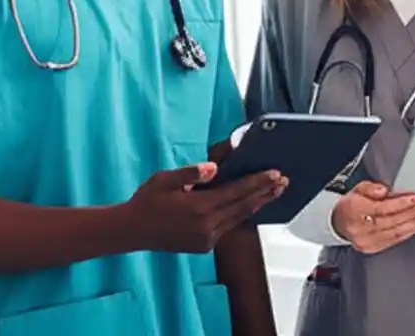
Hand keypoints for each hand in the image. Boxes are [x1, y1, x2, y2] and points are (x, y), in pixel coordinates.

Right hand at [122, 162, 286, 252]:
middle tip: (284, 181)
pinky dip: (242, 215)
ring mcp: (206, 238)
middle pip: (244, 206)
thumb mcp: (164, 180)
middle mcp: (207, 225)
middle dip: (265, 193)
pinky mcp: (204, 246)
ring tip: (274, 192)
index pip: (236, 192)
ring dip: (258, 204)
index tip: (274, 174)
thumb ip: (190, 173)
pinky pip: (228, 227)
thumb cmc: (146, 201)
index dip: (257, 182)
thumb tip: (214, 168)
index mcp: (198, 207)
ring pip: (239, 218)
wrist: (131, 231)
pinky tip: (251, 205)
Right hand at [331, 181, 414, 253]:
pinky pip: (394, 241)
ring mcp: (366, 241)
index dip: (401, 203)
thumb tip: (384, 190)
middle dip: (413, 213)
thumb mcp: (358, 189)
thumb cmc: (351, 204)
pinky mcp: (372, 249)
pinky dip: (409, 232)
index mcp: (354, 210)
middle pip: (391, 221)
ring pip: (395, 233)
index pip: (382, 208)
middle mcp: (360, 228)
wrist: (339, 222)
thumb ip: (371, 187)